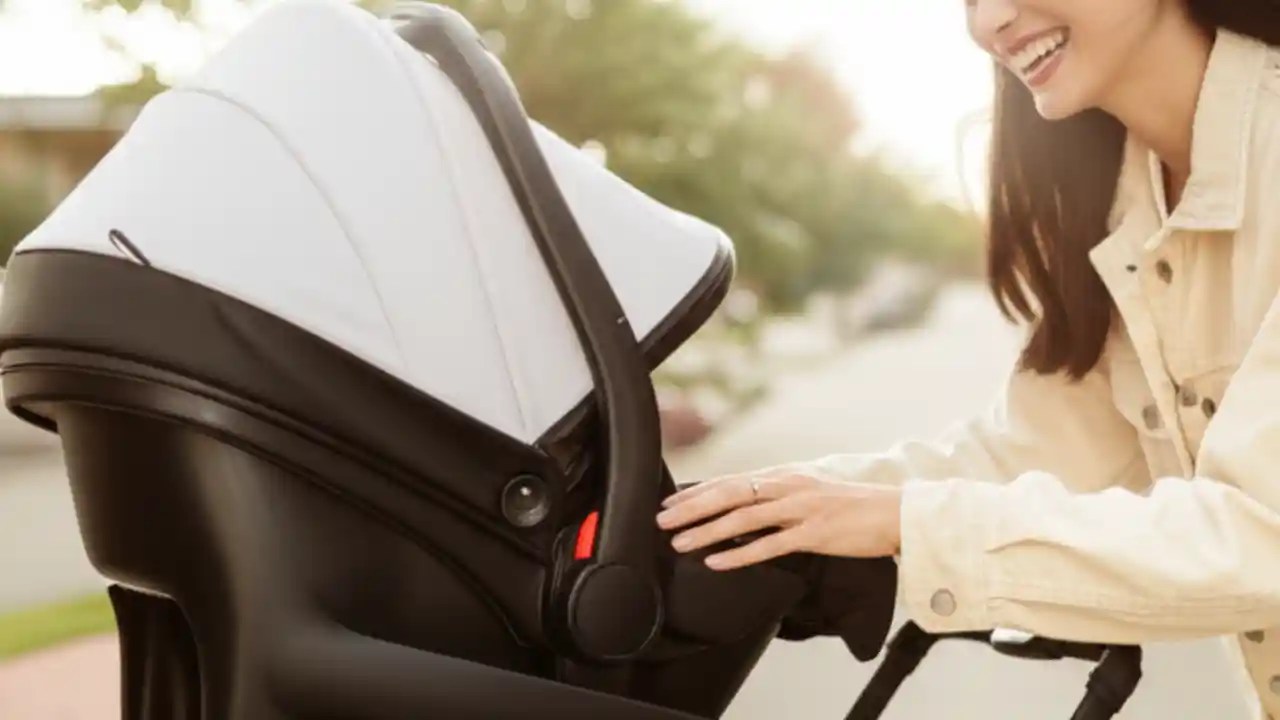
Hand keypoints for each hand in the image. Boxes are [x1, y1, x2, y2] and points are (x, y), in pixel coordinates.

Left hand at [655, 469, 901, 570]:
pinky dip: (740, 553)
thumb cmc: (853, 505)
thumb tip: (746, 503)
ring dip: (707, 530)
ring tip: (679, 542)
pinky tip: (717, 562)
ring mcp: (801, 509)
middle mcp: (788, 487)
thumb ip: (779, 495)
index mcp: (785, 476)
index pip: (731, 481)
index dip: (698, 492)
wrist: (897, 513)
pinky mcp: (816, 533)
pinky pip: (770, 545)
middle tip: (662, 521)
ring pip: (743, 518)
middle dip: (692, 508)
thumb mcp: (811, 490)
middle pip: (730, 494)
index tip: (669, 503)